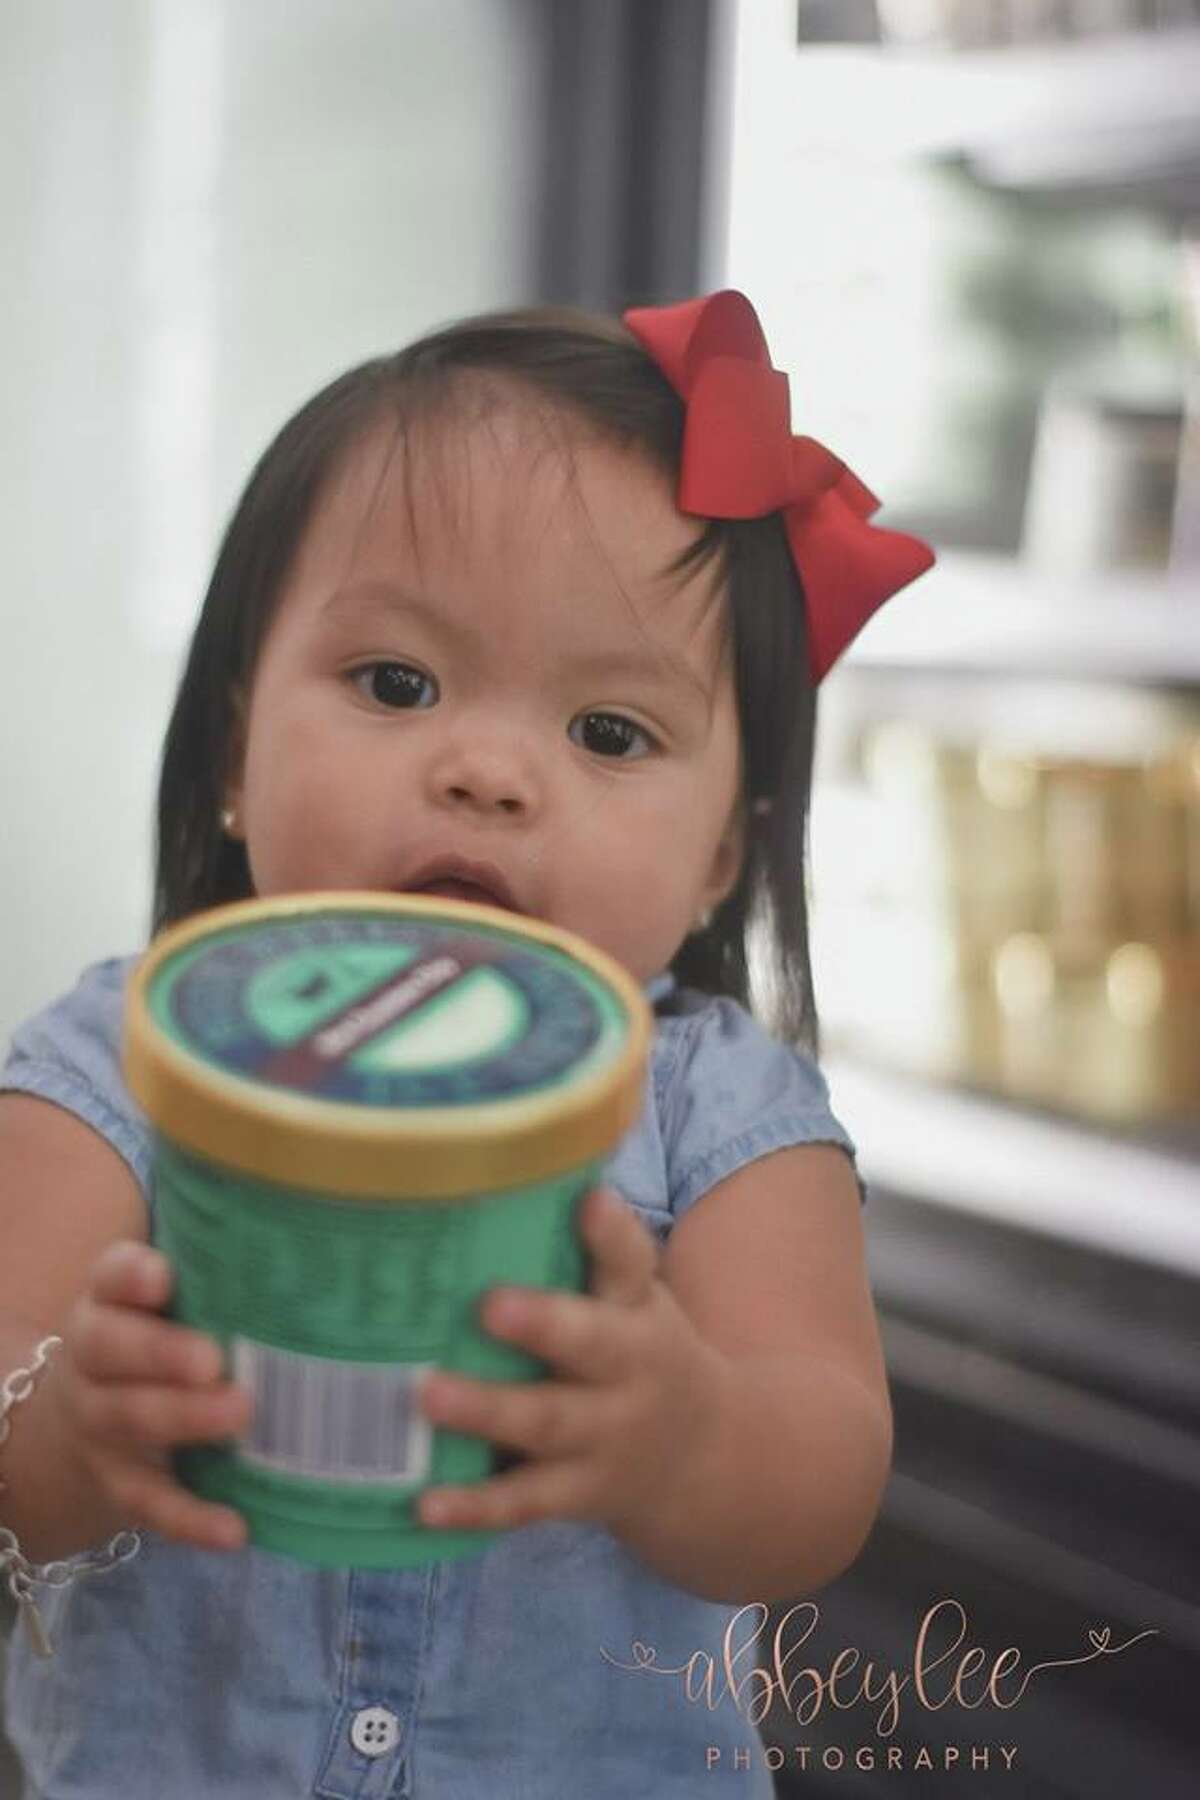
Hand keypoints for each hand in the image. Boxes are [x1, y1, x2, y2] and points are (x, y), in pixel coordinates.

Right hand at [56, 1241, 251, 1550]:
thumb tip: (336, 1265)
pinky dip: (191, 1519)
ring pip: (130, 1418)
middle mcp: (95, 1357)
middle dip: (160, 1353)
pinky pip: (152, 1503)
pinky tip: (233, 1530)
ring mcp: (101, 1423)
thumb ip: (229, 1284)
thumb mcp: (179, 1304)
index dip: (132, 1276)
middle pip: (111, 1348)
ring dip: (182, 1420)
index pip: (111, 1277)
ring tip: (239, 1415)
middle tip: (212, 1359)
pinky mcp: (122, 1483)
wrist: (93, 1420)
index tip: (163, 1277)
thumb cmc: (166, 1339)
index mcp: (113, 1302)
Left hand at [415, 1186, 724, 1537]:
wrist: (708, 1460)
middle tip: (488, 1304)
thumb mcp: (635, 1299)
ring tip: (426, 1394)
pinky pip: (525, 1502)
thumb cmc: (639, 1352)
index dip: (610, 1231)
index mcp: (638, 1310)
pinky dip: (474, 1507)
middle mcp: (629, 1371)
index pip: (630, 1261)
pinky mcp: (578, 1493)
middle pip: (591, 1345)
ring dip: (487, 1410)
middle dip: (544, 1325)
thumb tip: (511, 1157)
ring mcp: (605, 1437)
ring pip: (547, 1424)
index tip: (588, 1200)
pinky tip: (424, 1504)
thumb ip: (586, 1251)